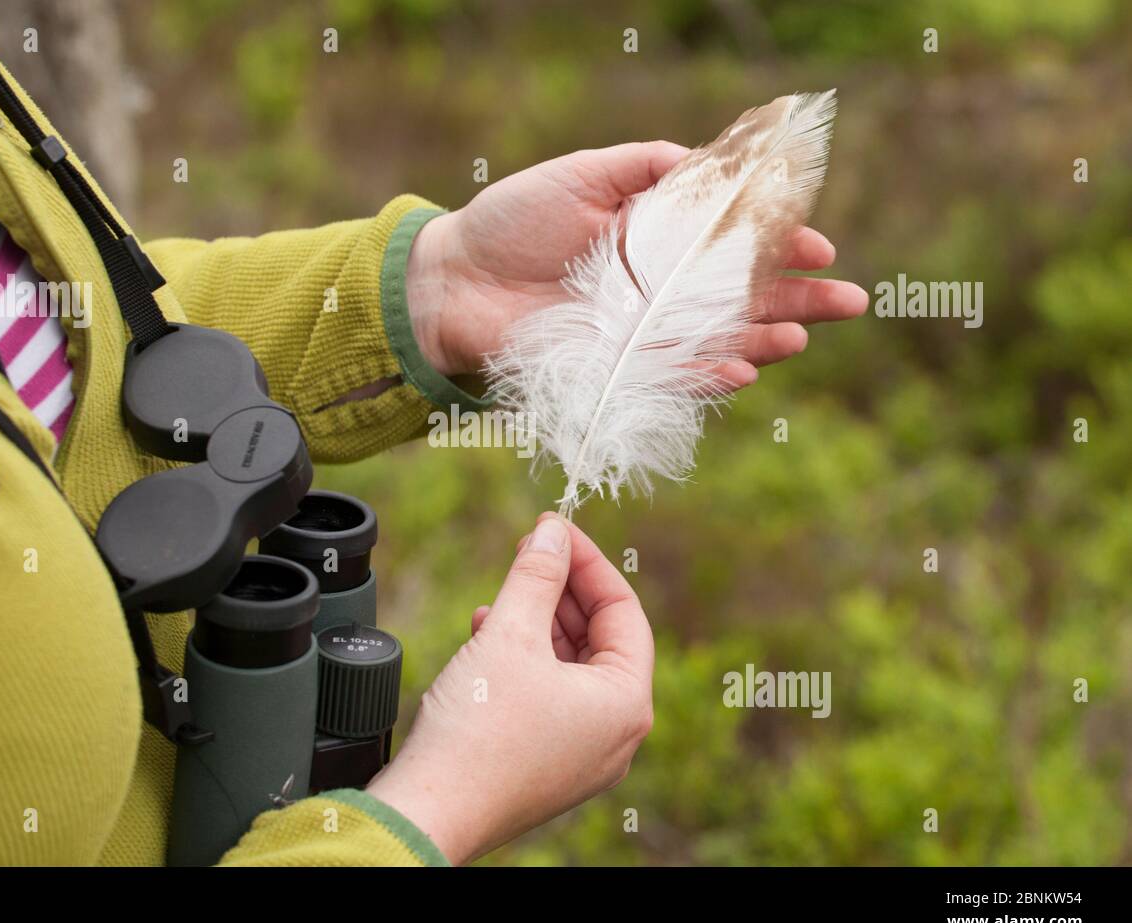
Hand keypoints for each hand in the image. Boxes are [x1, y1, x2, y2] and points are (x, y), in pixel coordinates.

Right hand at [366, 514, 653, 863]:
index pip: (623, 611)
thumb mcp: (510, 634)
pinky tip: (487, 636)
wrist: (430, 810)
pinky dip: (524, 660)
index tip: (554, 530)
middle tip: (528, 553)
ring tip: (502, 595)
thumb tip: (552, 532)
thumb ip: (536, 575)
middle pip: (600, 639)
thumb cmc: (476, 733)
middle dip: (561, 592)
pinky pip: (549, 696)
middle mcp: (615, 734)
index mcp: (626, 703)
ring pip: (570, 667)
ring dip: (537, 623)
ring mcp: (582, 754)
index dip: (587, 562)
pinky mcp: (546, 764)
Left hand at [407, 141, 868, 387]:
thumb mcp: (586, 174)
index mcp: (658, 237)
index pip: (734, 244)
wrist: (454, 279)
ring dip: (761, 341)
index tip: (820, 247)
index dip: (780, 246)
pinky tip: (742, 369)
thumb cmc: (514, 220)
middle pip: (739, 297)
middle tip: (849, 304)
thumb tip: (716, 165)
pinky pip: (670, 377)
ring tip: (799, 339)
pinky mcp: (614, 368)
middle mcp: (658, 288)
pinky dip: (705, 376)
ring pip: (715, 340)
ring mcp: (640, 331)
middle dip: (795, 301)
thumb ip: (650, 169)